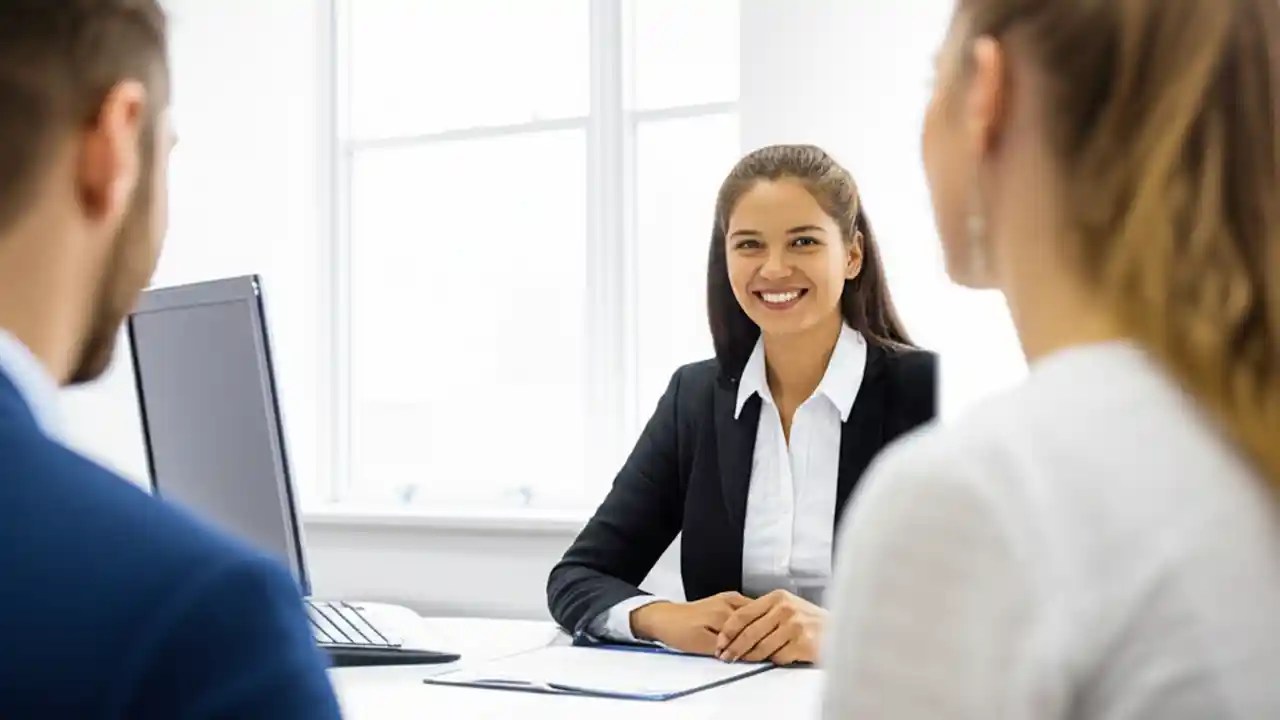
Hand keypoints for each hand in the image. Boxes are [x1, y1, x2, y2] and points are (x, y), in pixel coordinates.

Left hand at [630, 592, 750, 655]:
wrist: (664, 619)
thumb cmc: (679, 632)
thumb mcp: (701, 646)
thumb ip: (724, 649)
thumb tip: (743, 654)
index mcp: (723, 614)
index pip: (750, 632)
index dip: (755, 646)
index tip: (758, 657)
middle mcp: (729, 602)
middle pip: (754, 621)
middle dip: (758, 636)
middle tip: (760, 651)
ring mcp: (729, 599)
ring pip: (752, 614)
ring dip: (756, 627)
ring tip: (756, 641)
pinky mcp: (726, 599)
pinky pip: (746, 609)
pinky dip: (751, 620)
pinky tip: (751, 628)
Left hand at [716, 589, 826, 665]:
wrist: (840, 629)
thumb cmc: (811, 620)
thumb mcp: (787, 607)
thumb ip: (765, 613)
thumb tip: (735, 629)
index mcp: (777, 598)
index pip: (743, 614)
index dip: (728, 630)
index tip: (719, 642)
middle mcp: (784, 609)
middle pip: (749, 632)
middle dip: (734, 647)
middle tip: (725, 657)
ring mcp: (794, 625)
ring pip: (762, 647)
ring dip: (751, 657)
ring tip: (745, 661)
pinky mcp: (802, 642)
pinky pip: (779, 657)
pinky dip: (775, 660)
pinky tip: (777, 658)